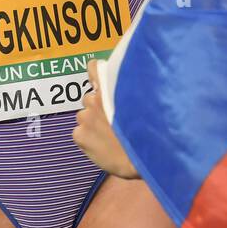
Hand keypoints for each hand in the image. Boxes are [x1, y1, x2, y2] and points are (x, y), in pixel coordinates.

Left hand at [72, 59, 139, 178]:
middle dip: (98, 107)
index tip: (99, 80)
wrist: (143, 159)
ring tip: (109, 136)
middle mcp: (95, 99)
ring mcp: (85, 117)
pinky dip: (88, 138)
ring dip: (93, 123)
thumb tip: (120, 88)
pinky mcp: (79, 135)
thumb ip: (126, 93)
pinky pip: (80, 132)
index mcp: (111, 88)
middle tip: (112, 120)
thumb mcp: (141, 104)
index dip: (96, 72)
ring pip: (85, 116)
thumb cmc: (147, 133)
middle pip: (90, 98)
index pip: (94, 68)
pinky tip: (103, 145)